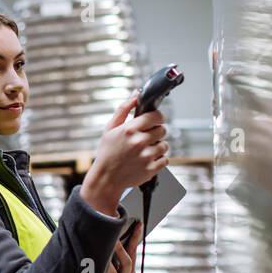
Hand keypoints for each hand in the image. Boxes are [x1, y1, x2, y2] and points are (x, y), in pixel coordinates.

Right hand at [81, 93, 169, 215]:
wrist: (106, 179)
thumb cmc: (107, 152)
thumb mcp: (110, 128)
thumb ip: (124, 109)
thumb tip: (136, 94)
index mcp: (130, 129)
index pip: (156, 116)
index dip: (157, 117)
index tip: (155, 120)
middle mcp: (139, 142)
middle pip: (162, 130)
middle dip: (156, 132)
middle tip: (147, 137)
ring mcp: (146, 156)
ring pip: (165, 145)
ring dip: (158, 146)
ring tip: (146, 150)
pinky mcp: (151, 169)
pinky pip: (165, 160)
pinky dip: (159, 159)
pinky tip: (147, 160)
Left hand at [86, 221, 141, 272]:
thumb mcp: (114, 270)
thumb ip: (113, 254)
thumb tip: (109, 232)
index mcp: (128, 271)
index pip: (133, 252)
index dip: (136, 237)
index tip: (138, 223)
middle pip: (127, 262)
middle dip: (121, 248)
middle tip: (115, 234)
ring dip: (109, 262)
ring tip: (103, 250)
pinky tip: (89, 268)